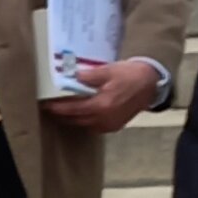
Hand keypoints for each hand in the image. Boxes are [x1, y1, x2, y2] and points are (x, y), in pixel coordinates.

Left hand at [43, 59, 161, 133]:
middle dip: (62, 114)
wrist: (151, 84)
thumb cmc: (130, 75)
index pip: (72, 109)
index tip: (46, 105)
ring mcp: (110, 124)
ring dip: (72, 118)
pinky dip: (84, 121)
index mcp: (101, 105)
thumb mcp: (108, 70)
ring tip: (62, 111)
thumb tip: (72, 77)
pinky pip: (94, 126)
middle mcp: (104, 119)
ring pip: (84, 125)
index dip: (58, 108)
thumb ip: (89, 76)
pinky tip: (80, 113)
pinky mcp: (114, 126)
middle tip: (51, 107)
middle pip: (76, 119)